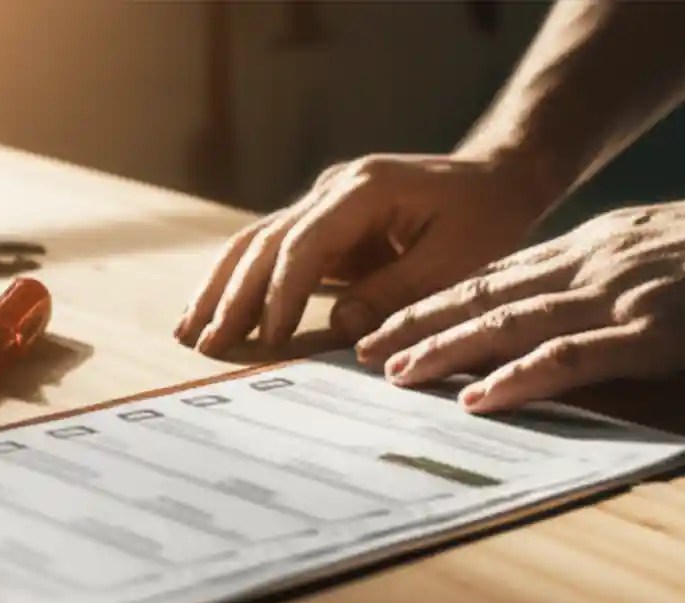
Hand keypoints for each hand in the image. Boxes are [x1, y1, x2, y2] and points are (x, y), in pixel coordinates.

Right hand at [174, 152, 551, 354]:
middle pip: (266, 241)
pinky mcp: (325, 226)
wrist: (498, 176)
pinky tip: (213, 313)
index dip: (282, 292)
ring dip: (221, 287)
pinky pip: (272, 254)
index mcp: (365, 188)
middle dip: (233, 295)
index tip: (266, 339)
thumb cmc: (486, 217)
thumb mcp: (457, 260)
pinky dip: (241, 284)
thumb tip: (341, 325)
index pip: (306, 242)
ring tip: (187, 330)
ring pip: (256, 243)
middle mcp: (333, 189)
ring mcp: (323, 203)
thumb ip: (399, 291)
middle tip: (206, 344)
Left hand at [356, 180, 684, 412]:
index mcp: (602, 246)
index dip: (446, 299)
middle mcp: (596, 263)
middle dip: (421, 321)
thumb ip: (629, 275)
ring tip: (395, 374)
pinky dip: (518, 379)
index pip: (504, 273)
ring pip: (511, 321)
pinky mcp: (656, 333)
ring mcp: (621, 296)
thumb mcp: (680, 252)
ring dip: (446, 349)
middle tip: (365, 348)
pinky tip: (478, 399)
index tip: (403, 320)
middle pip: (488, 292)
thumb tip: (598, 305)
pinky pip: (570, 357)